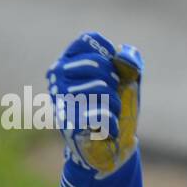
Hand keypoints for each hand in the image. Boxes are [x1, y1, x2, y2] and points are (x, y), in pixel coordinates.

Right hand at [47, 31, 143, 177]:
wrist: (110, 146)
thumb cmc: (116, 108)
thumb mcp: (127, 81)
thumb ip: (129, 62)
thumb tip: (122, 55)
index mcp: (68, 60)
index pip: (89, 40)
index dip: (110, 56)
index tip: (114, 74)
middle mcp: (57, 75)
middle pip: (99, 65)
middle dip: (116, 85)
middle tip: (111, 99)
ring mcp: (60, 98)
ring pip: (101, 90)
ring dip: (116, 106)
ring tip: (109, 115)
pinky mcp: (66, 121)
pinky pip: (100, 114)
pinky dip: (112, 124)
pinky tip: (107, 130)